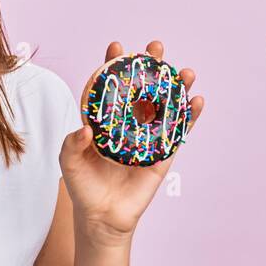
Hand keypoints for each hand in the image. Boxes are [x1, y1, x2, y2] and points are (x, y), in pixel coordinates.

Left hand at [59, 40, 204, 245]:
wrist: (102, 217)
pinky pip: (178, 133)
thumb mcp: (69, 163)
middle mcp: (128, 124)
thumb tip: (86, 129)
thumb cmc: (83, 187)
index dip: (113, 67)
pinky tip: (197, 100)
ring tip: (184, 70)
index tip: (117, 48)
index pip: (110, 87)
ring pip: (164, 107)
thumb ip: (72, 144)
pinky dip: (189, 116)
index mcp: (104, 121)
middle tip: (155, 48)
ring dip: (176, 87)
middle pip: (142, 89)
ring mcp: (148, 138)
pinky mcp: (163, 155)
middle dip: (149, 67)